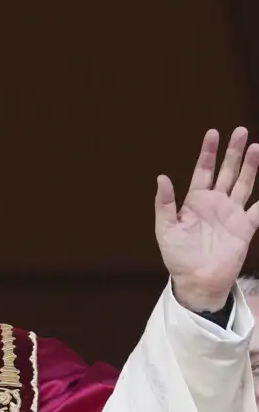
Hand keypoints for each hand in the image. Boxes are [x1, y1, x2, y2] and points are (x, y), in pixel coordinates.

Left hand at [155, 127, 258, 311]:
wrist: (196, 280)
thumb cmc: (178, 257)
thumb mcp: (165, 229)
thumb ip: (164, 204)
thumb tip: (161, 177)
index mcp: (195, 202)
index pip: (202, 171)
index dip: (207, 153)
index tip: (212, 133)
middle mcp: (215, 203)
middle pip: (226, 172)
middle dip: (232, 152)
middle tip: (239, 131)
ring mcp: (232, 213)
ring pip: (243, 183)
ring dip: (250, 166)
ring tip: (255, 146)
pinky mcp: (246, 227)